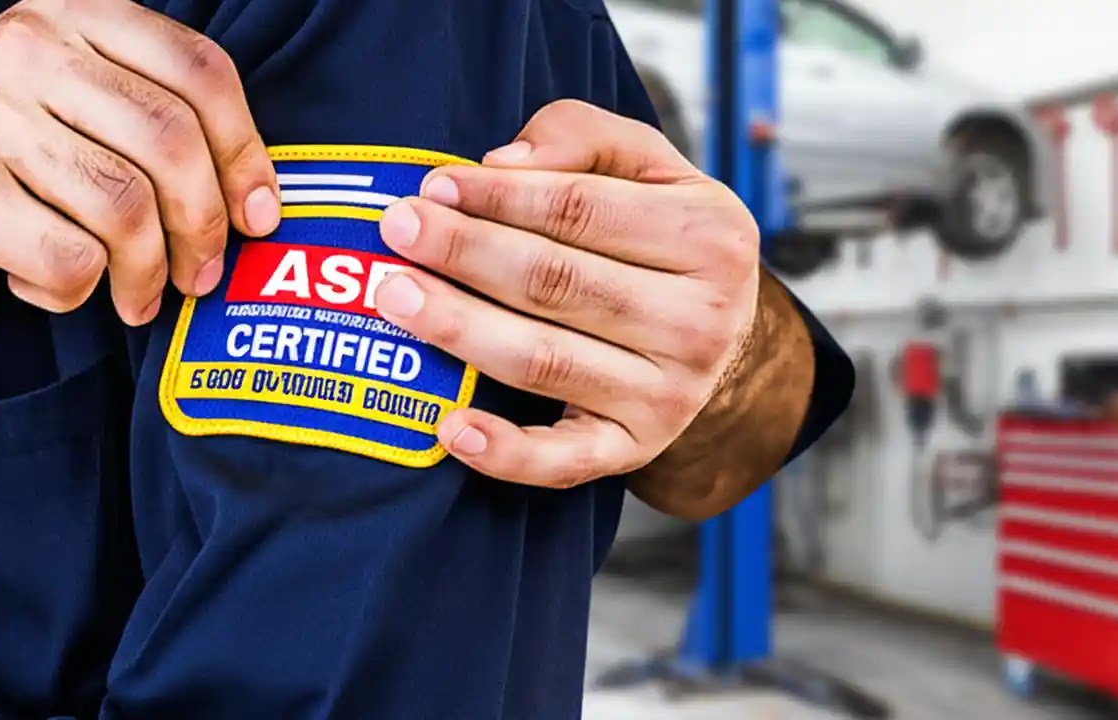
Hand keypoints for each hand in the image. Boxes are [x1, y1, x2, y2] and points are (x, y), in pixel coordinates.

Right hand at [0, 0, 277, 324]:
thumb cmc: (3, 147)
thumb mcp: (71, 97)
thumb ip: (153, 116)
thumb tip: (257, 202)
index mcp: (75, 14)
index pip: (199, 71)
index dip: (246, 151)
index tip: (259, 214)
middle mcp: (30, 51)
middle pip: (172, 143)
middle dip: (203, 226)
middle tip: (200, 275)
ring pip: (126, 207)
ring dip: (146, 273)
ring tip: (138, 297)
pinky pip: (70, 259)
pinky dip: (77, 293)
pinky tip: (56, 286)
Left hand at [375, 100, 760, 487]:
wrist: (722, 336)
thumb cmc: (665, 238)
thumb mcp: (649, 165)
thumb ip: (582, 137)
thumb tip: (502, 163)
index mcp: (708, 236)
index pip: (581, 209)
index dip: (499, 196)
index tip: (434, 186)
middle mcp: (699, 321)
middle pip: (556, 281)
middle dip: (465, 252)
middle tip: (396, 230)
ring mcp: (669, 394)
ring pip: (545, 360)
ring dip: (461, 329)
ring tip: (395, 299)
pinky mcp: (636, 448)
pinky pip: (565, 460)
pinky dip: (506, 453)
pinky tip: (452, 428)